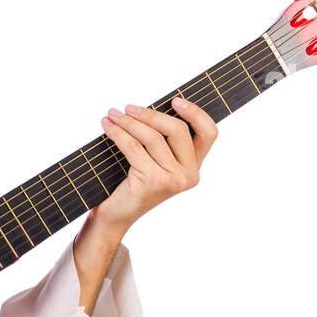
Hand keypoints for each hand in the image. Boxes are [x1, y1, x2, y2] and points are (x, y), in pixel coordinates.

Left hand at [92, 96, 216, 235]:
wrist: (116, 215)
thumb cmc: (133, 185)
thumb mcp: (154, 161)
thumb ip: (163, 141)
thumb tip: (150, 108)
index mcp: (194, 167)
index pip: (209, 133)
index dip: (196, 113)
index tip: (175, 100)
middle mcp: (189, 174)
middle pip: (177, 129)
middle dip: (150, 114)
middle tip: (128, 108)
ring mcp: (173, 179)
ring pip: (152, 137)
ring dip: (129, 122)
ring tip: (113, 115)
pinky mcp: (153, 180)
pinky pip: (134, 147)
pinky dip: (118, 133)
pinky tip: (108, 126)